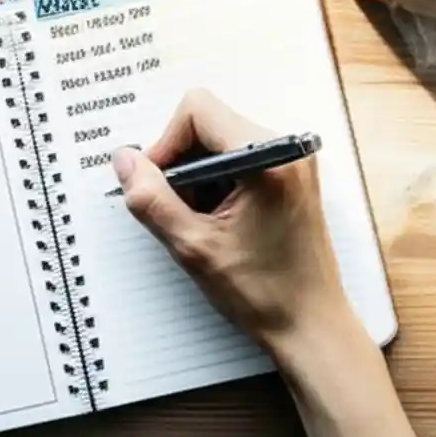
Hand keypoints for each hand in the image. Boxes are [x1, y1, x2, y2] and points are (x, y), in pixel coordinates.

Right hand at [112, 89, 357, 352]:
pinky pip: (237, 160)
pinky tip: (221, 223)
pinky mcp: (289, 176)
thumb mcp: (193, 247)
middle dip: (182, 165)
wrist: (311, 326)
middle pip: (207, 123)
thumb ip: (151, 199)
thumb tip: (124, 161)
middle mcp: (286, 149)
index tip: (157, 185)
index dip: (165, 144)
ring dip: (198, 178)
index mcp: (269, 158)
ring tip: (206, 224)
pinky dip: (217, 184)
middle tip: (182, 213)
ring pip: (218, 142)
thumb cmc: (265, 293)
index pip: (197, 110)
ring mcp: (291, 161)